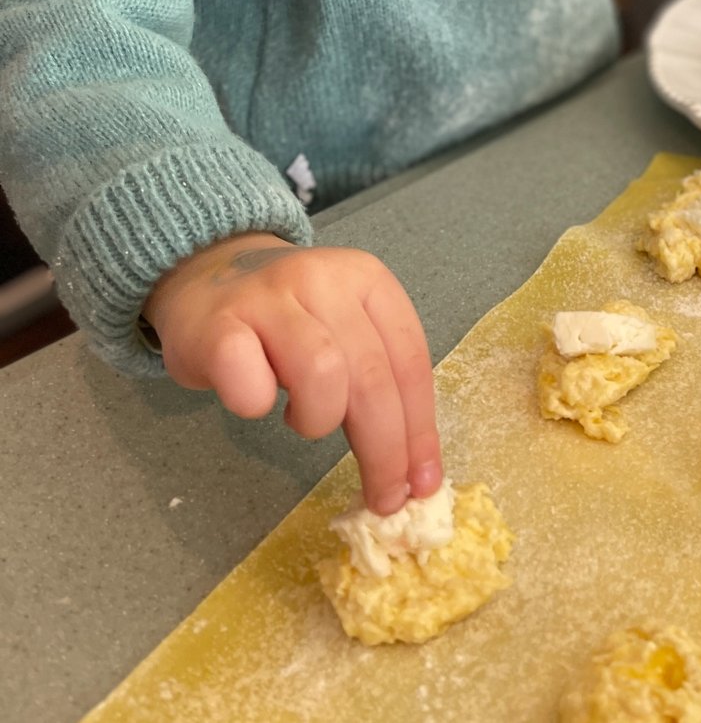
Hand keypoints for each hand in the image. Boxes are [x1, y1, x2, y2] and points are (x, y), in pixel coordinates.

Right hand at [144, 232, 441, 515]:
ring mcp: (268, 299)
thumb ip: (378, 379)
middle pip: (371, 377)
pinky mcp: (217, 327)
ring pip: (322, 374)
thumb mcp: (345, 329)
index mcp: (367, 279)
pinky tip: (257, 401)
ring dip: (319, 420)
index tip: (423, 483)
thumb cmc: (288, 317)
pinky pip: (250, 384)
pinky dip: (258, 406)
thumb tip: (413, 469)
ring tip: (302, 420)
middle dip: (385, 450)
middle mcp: (323, 280)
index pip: (410, 360)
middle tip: (383, 498)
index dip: (421, 429)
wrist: (206, 274)